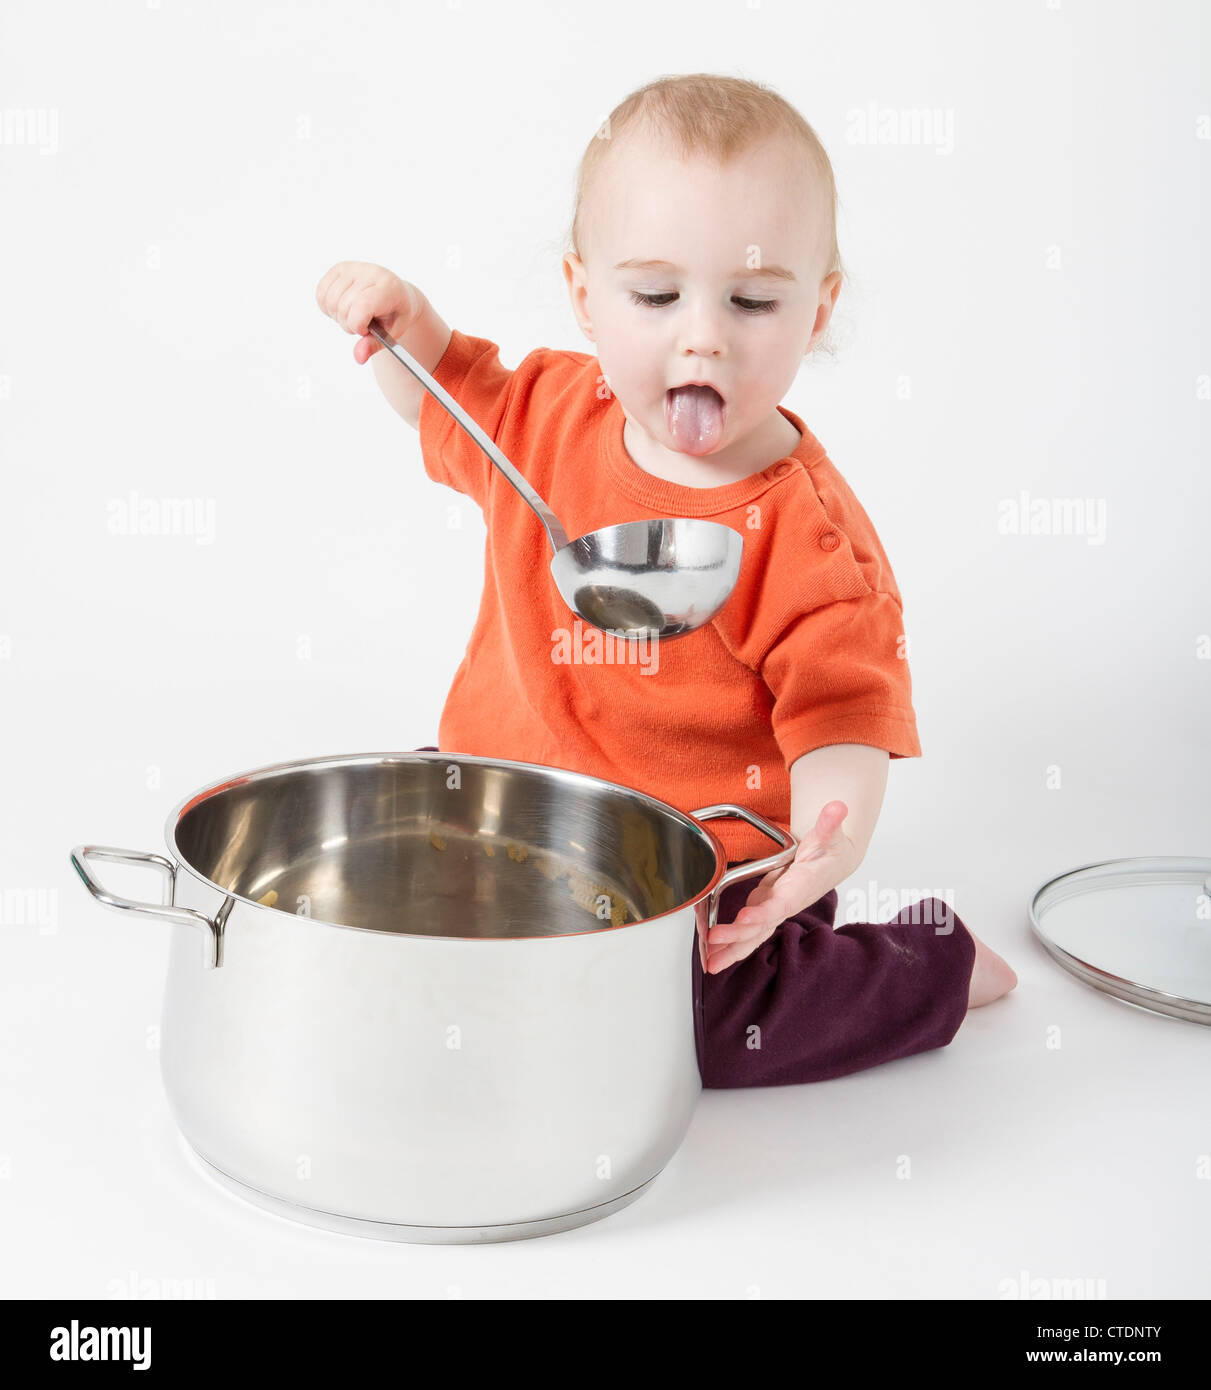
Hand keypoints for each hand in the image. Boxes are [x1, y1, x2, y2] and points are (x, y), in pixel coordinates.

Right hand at [315, 261, 417, 363]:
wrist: (399, 294)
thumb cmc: (396, 315)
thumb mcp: (392, 334)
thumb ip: (374, 346)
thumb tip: (358, 357)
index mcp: (390, 289)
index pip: (362, 306)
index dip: (357, 324)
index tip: (366, 329)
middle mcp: (372, 273)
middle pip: (343, 307)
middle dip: (349, 324)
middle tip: (363, 323)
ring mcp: (355, 268)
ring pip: (330, 301)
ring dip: (338, 316)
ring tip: (354, 314)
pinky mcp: (340, 268)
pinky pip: (321, 293)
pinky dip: (327, 306)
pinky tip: (342, 307)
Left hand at [704, 801, 853, 973]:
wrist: (833, 862)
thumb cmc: (830, 851)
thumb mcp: (831, 835)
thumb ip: (831, 824)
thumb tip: (838, 808)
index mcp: (799, 888)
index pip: (780, 904)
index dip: (763, 913)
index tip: (745, 917)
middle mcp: (785, 903)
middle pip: (761, 926)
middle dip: (737, 937)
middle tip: (713, 944)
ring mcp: (773, 907)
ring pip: (752, 935)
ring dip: (731, 950)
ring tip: (710, 964)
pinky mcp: (764, 907)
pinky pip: (747, 930)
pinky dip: (731, 944)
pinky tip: (713, 954)